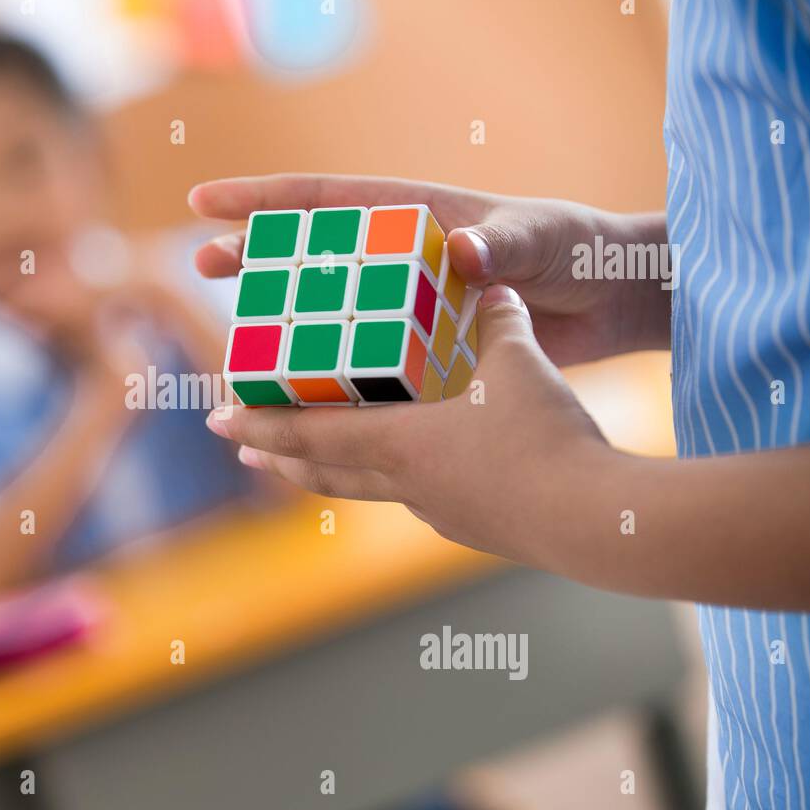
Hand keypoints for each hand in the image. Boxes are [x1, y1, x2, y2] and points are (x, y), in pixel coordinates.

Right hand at [189, 174, 670, 365]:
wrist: (617, 300)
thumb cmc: (583, 250)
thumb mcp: (547, 237)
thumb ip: (506, 240)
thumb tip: (462, 249)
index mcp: (415, 219)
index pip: (326, 202)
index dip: (264, 201)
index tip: (206, 203)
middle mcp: (400, 264)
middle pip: (311, 259)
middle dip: (255, 260)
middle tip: (201, 267)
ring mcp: (407, 310)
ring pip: (329, 320)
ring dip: (285, 335)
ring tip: (237, 357)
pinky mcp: (425, 355)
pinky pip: (367, 368)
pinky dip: (335, 386)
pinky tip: (301, 408)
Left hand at [205, 285, 617, 566]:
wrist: (593, 520)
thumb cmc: (543, 437)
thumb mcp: (518, 362)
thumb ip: (497, 319)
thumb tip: (491, 281)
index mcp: (399, 441)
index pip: (309, 430)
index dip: (259, 422)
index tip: (216, 418)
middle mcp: (405, 483)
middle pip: (322, 469)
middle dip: (278, 455)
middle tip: (243, 448)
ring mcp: (438, 512)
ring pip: (364, 491)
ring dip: (327, 477)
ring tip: (304, 468)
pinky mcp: (474, 528)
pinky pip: (417, 501)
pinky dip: (393, 486)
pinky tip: (408, 481)